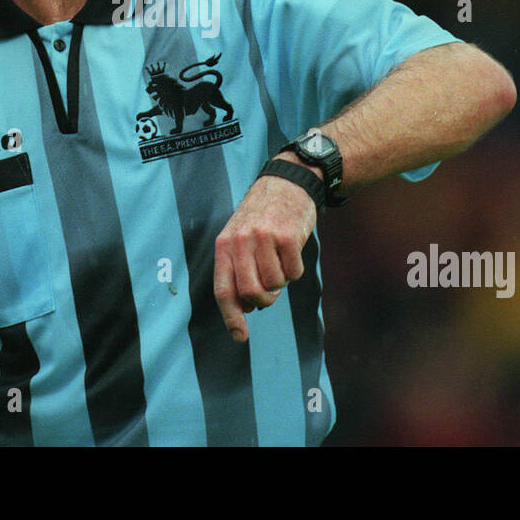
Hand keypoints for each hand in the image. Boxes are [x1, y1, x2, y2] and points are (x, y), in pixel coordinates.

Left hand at [214, 165, 317, 342]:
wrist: (288, 182)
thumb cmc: (263, 215)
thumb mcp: (240, 237)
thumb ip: (238, 270)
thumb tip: (246, 307)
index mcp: (224, 245)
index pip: (223, 289)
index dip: (231, 317)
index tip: (240, 336)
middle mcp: (241, 241)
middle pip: (252, 292)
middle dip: (265, 299)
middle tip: (272, 291)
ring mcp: (264, 238)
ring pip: (275, 284)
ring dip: (282, 280)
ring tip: (280, 260)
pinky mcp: (287, 236)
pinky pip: (294, 272)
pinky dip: (296, 269)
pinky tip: (292, 251)